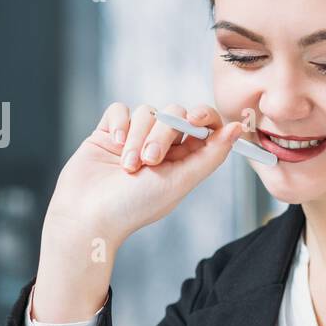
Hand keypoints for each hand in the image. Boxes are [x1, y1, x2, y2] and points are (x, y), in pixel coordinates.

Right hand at [46, 102, 243, 248]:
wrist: (87, 215)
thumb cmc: (134, 207)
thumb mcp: (179, 182)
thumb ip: (211, 155)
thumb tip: (238, 129)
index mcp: (184, 160)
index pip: (204, 125)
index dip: (203, 115)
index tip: (193, 118)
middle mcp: (162, 147)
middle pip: (174, 114)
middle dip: (163, 134)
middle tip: (151, 160)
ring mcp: (134, 139)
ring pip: (146, 112)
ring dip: (137, 137)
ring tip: (128, 166)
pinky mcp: (108, 133)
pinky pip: (120, 110)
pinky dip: (119, 124)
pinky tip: (114, 144)